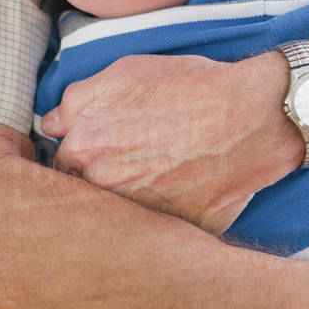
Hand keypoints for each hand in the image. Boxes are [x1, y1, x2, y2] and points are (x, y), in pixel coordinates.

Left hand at [40, 51, 301, 233]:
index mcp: (85, 148)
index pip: (58, 165)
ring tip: (156, 180)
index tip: (96, 154)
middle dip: (97, 184)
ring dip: (125, 205)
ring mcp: (140, 216)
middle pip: (83, 196)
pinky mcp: (174, 234)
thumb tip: (52, 123)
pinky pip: (155, 236)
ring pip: (115, 219)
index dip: (78, 157)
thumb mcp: (126, 71)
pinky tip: (179, 196)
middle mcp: (106, 188)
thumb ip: (78, 99)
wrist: (256, 114)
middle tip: (128, 166)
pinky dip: (160, 221)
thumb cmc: (193, 87)